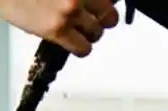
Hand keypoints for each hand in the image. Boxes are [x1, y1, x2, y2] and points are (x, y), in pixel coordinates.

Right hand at [0, 0, 120, 56]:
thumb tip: (87, 4)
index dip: (102, 5)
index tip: (98, 8)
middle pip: (109, 16)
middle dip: (101, 20)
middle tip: (89, 22)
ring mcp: (70, 11)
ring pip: (97, 33)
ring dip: (89, 35)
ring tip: (75, 32)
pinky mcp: (58, 28)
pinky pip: (84, 48)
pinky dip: (80, 48)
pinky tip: (71, 43)